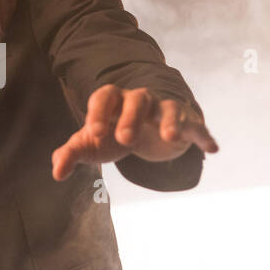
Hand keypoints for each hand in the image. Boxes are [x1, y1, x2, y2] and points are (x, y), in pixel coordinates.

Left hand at [51, 85, 218, 180]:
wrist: (147, 128)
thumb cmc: (114, 132)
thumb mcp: (92, 144)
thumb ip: (71, 153)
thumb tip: (57, 172)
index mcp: (115, 101)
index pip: (105, 96)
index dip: (98, 112)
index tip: (91, 132)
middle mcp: (141, 101)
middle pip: (138, 99)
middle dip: (131, 117)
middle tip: (124, 139)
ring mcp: (166, 110)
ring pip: (169, 108)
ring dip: (170, 120)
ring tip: (170, 137)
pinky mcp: (187, 124)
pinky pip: (197, 127)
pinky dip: (204, 136)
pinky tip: (212, 148)